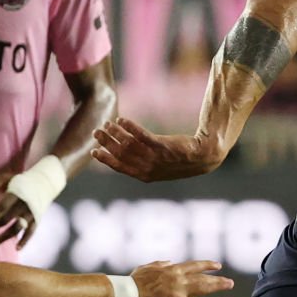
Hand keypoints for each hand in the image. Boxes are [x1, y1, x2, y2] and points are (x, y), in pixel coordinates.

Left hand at [0, 176, 36, 246]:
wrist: (46, 182)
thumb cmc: (22, 181)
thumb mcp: (8, 179)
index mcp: (16, 194)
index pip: (2, 206)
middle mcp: (23, 205)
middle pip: (6, 219)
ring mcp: (31, 214)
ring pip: (17, 228)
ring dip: (5, 236)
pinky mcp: (36, 220)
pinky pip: (30, 232)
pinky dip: (25, 241)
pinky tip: (17, 248)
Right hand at [92, 118, 221, 181]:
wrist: (202, 157)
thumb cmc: (179, 161)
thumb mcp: (158, 167)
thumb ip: (142, 163)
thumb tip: (124, 154)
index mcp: (144, 176)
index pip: (120, 167)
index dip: (106, 159)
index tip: (94, 151)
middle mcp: (148, 168)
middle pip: (121, 154)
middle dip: (106, 143)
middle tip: (97, 132)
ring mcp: (155, 157)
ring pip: (129, 144)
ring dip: (115, 133)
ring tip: (107, 124)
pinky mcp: (162, 145)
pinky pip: (142, 135)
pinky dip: (130, 127)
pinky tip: (122, 120)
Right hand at [131, 260, 234, 296]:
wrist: (130, 291)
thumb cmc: (135, 280)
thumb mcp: (148, 266)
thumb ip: (160, 263)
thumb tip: (169, 261)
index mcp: (172, 269)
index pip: (194, 265)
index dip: (207, 265)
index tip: (217, 265)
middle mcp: (180, 277)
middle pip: (203, 277)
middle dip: (217, 278)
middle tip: (229, 281)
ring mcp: (180, 290)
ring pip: (204, 288)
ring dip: (218, 286)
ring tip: (229, 285)